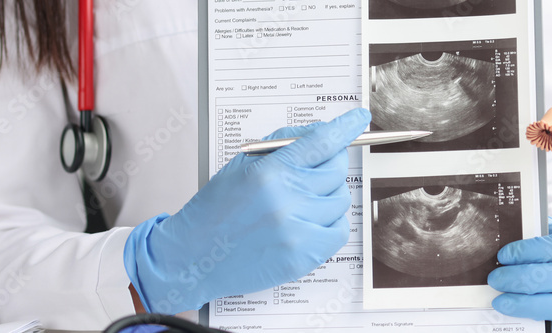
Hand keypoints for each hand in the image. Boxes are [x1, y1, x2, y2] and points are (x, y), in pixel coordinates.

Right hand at [124, 108, 370, 313]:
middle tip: (311, 173)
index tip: (358, 119)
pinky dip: (329, 225)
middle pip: (336, 171)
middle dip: (328, 167)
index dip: (345, 127)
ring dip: (326, 198)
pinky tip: (308, 223)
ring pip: (340, 200)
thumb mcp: (241, 165)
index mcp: (269, 171)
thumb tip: (317, 132)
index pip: (321, 141)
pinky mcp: (303, 256)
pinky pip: (339, 231)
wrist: (192, 256)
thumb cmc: (215, 210)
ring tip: (299, 204)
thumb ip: (280, 145)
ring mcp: (297, 229)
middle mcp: (286, 198)